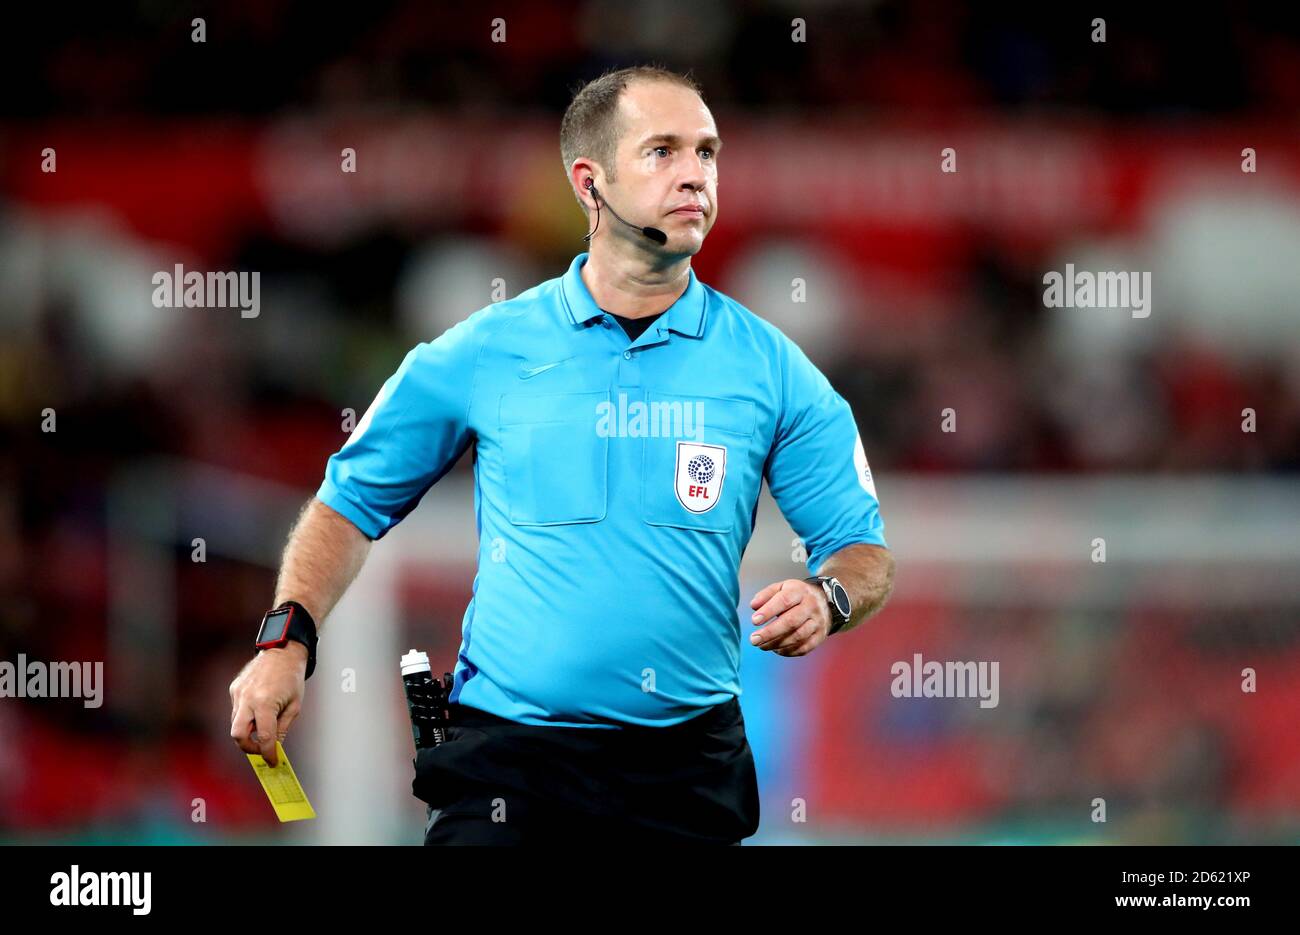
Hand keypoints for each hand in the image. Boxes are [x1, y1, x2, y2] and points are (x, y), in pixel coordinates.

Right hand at [229, 642, 306, 766]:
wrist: (282, 652)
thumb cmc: (292, 677)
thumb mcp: (294, 706)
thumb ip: (282, 728)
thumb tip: (275, 747)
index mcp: (265, 703)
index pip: (264, 737)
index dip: (268, 753)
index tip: (272, 761)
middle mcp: (247, 699)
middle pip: (238, 735)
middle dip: (248, 747)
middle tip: (261, 750)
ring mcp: (238, 693)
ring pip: (236, 723)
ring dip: (248, 731)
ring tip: (263, 727)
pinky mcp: (234, 689)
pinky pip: (236, 710)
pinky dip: (246, 716)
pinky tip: (258, 709)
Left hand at [747, 579, 831, 656]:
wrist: (824, 601)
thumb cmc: (796, 595)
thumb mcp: (782, 587)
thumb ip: (766, 595)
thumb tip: (753, 606)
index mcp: (799, 592)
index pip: (784, 601)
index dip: (768, 611)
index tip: (754, 621)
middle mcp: (811, 606)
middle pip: (791, 621)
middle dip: (770, 632)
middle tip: (753, 640)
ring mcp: (817, 622)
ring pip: (798, 636)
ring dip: (777, 644)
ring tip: (761, 646)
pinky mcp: (820, 636)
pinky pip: (804, 647)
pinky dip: (788, 651)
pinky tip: (776, 649)